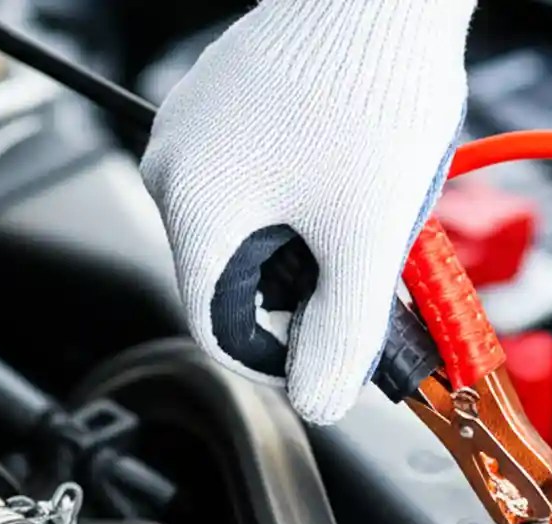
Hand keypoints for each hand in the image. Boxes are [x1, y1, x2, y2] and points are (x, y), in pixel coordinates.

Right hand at [141, 0, 473, 423]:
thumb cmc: (372, 93)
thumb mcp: (366, 239)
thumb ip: (343, 335)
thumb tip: (320, 401)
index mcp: (195, 208)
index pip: (218, 328)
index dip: (282, 356)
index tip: (333, 351)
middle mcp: (177, 165)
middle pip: (243, 276)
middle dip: (313, 282)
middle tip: (374, 259)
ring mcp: (199, 126)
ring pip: (259, 222)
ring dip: (319, 233)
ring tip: (372, 198)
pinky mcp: (231, 98)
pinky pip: (264, 170)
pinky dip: (314, 186)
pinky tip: (359, 161)